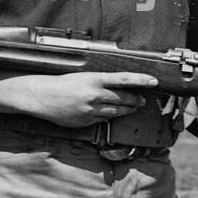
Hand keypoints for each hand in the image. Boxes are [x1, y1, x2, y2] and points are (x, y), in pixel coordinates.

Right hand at [22, 72, 159, 127]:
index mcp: (95, 79)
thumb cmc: (62, 83)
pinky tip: (111, 114)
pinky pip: (104, 120)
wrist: (43, 96)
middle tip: (143, 99)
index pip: (125, 79)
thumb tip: (117, 90)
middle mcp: (96, 94)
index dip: (141, 80)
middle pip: (124, 98)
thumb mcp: (83, 77)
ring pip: (117, 111)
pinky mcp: (87, 121)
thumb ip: (100, 83)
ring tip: (133, 107)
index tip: (154, 81)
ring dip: (128, 109)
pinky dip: (110, 116)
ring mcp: (92, 109)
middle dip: (136, 99)